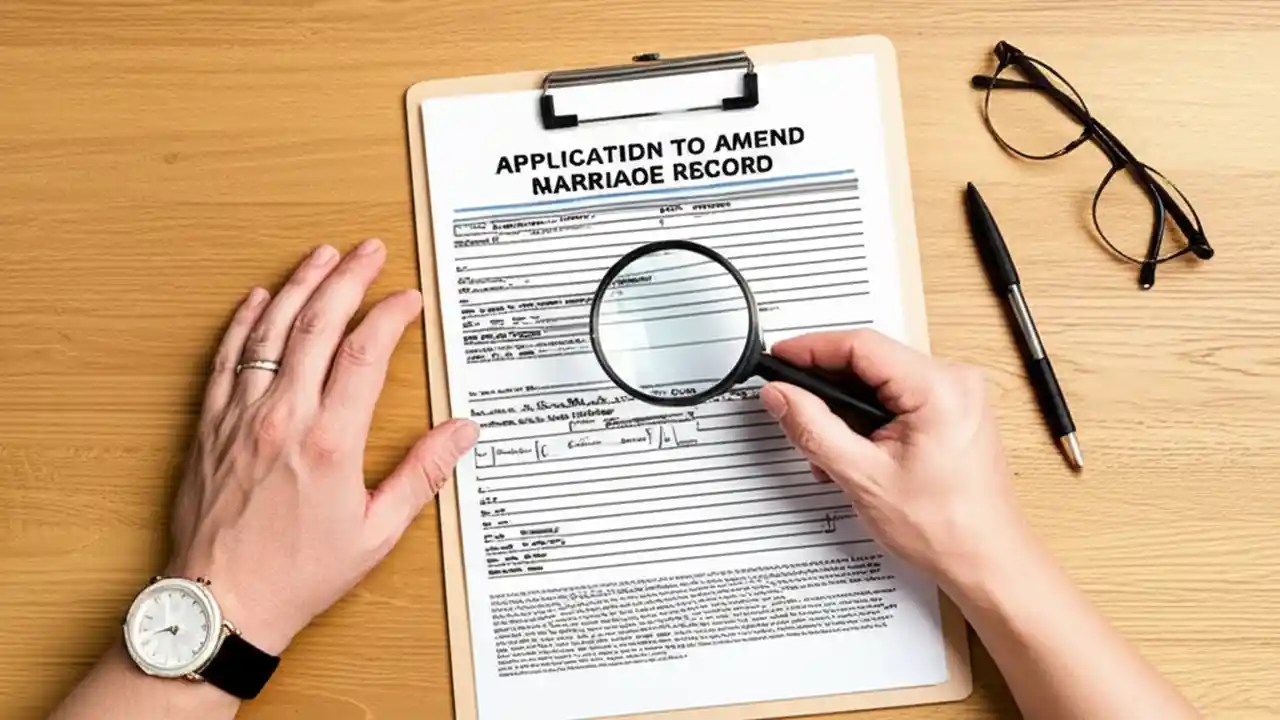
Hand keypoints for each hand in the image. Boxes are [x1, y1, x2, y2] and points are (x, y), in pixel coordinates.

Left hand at [166, 240, 477, 654]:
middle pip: (318, 325)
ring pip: (270, 330)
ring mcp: (242, 417)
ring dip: (298, 286)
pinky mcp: (212, 426)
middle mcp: (283, 417)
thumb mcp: (377, 533)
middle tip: (368, 250)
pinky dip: (244, 322)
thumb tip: (460, 433)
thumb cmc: (297, 574)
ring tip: (321, 256)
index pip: (364, 353)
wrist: (221, 603)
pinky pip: (227, 358)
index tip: (408, 299)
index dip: (390, 315)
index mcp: (330, 442)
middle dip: (347, 278)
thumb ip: (421, 475)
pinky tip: (259, 299)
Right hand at [759, 329, 1028, 590]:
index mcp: (939, 388)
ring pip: (880, 381)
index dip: (812, 349)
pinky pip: (897, 398)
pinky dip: (868, 418)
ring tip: (824, 447)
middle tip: (789, 405)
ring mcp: (957, 395)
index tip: (779, 358)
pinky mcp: (953, 411)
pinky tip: (852, 450)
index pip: (861, 346)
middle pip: (870, 361)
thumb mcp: (863, 476)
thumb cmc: (946, 529)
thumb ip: (813, 429)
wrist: (987, 561)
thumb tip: (780, 395)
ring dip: (845, 408)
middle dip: (826, 386)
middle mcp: (955, 382)